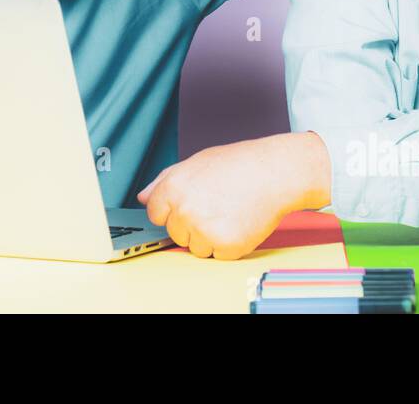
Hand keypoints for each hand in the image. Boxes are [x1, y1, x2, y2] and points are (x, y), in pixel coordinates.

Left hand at [136, 133, 330, 259]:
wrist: (275, 172)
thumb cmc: (239, 164)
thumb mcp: (196, 162)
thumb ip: (165, 180)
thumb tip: (142, 197)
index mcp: (173, 187)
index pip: (155, 213)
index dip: (173, 210)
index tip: (192, 203)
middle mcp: (185, 210)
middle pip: (175, 233)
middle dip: (192, 224)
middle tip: (217, 204)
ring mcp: (204, 229)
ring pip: (195, 248)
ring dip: (210, 238)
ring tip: (229, 212)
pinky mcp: (226, 246)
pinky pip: (217, 256)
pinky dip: (229, 246)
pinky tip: (239, 223)